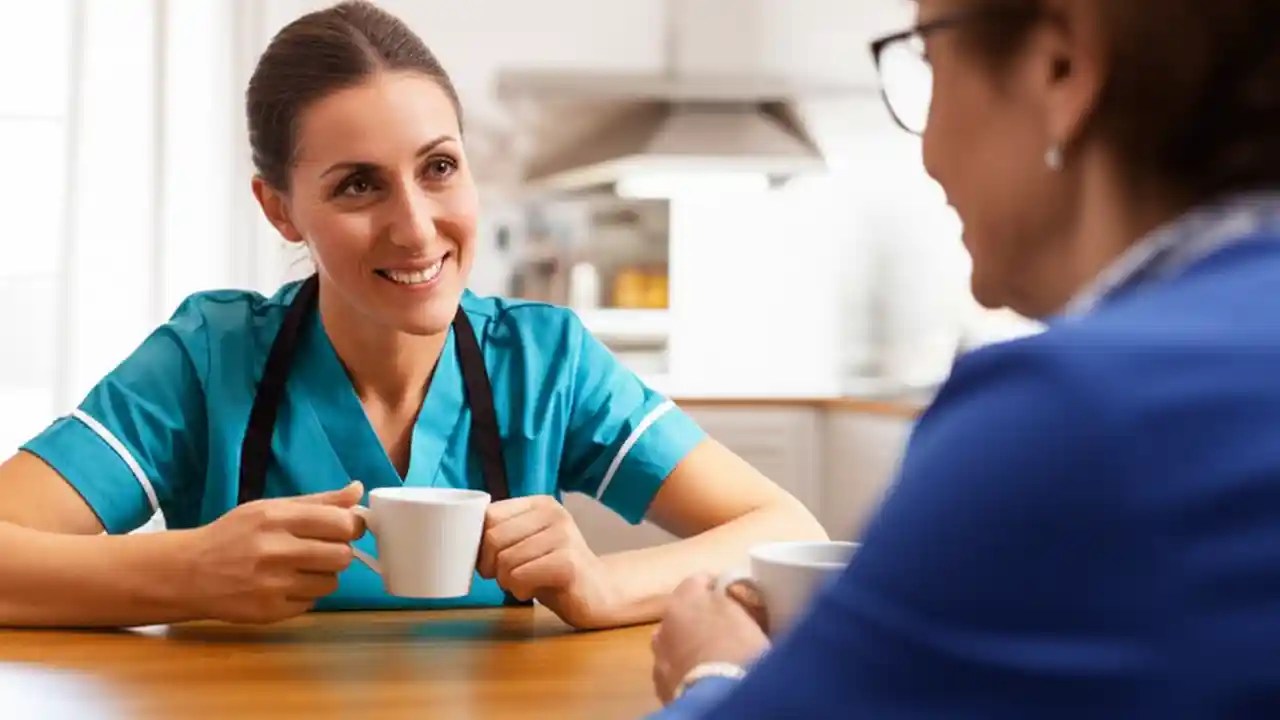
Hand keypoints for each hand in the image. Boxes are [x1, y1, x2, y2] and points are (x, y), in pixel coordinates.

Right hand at [179, 481, 365, 623]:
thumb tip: (357, 491)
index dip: (351, 527)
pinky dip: (304, 595)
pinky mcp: (271, 612)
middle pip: (342, 556)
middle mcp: (276, 551)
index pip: (341, 524)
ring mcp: (274, 585)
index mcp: (277, 519)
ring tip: (298, 569)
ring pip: (331, 582)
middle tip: (320, 550)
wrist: (188, 573)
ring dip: (322, 575)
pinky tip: (283, 586)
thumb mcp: (270, 508)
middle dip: (338, 553)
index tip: (345, 529)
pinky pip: (311, 603)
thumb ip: (318, 501)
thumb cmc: (233, 535)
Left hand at [477, 495, 617, 628]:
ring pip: (505, 561)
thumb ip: (503, 535)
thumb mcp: (527, 545)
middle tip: (507, 578)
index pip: (489, 515)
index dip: (480, 544)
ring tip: (526, 584)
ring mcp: (563, 536)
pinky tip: (535, 591)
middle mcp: (553, 514)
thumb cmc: (554, 571)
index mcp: (540, 504)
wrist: (600, 593)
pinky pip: (520, 577)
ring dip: (507, 582)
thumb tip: (461, 539)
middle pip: (493, 538)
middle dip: (491, 566)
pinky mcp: (568, 563)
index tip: (490, 562)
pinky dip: (520, 591)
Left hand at [651, 573, 770, 704]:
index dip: (717, 587)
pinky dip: (681, 667)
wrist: (719, 696)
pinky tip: (697, 675)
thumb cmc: (739, 649)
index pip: (700, 580)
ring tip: (707, 654)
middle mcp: (665, 619)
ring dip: (684, 641)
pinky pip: (670, 666)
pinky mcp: (659, 681)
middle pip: (682, 610)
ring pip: (671, 639)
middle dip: (697, 615)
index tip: (732, 596)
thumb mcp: (745, 615)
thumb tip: (723, 594)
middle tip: (720, 627)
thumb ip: (730, 599)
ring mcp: (659, 652)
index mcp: (686, 597)